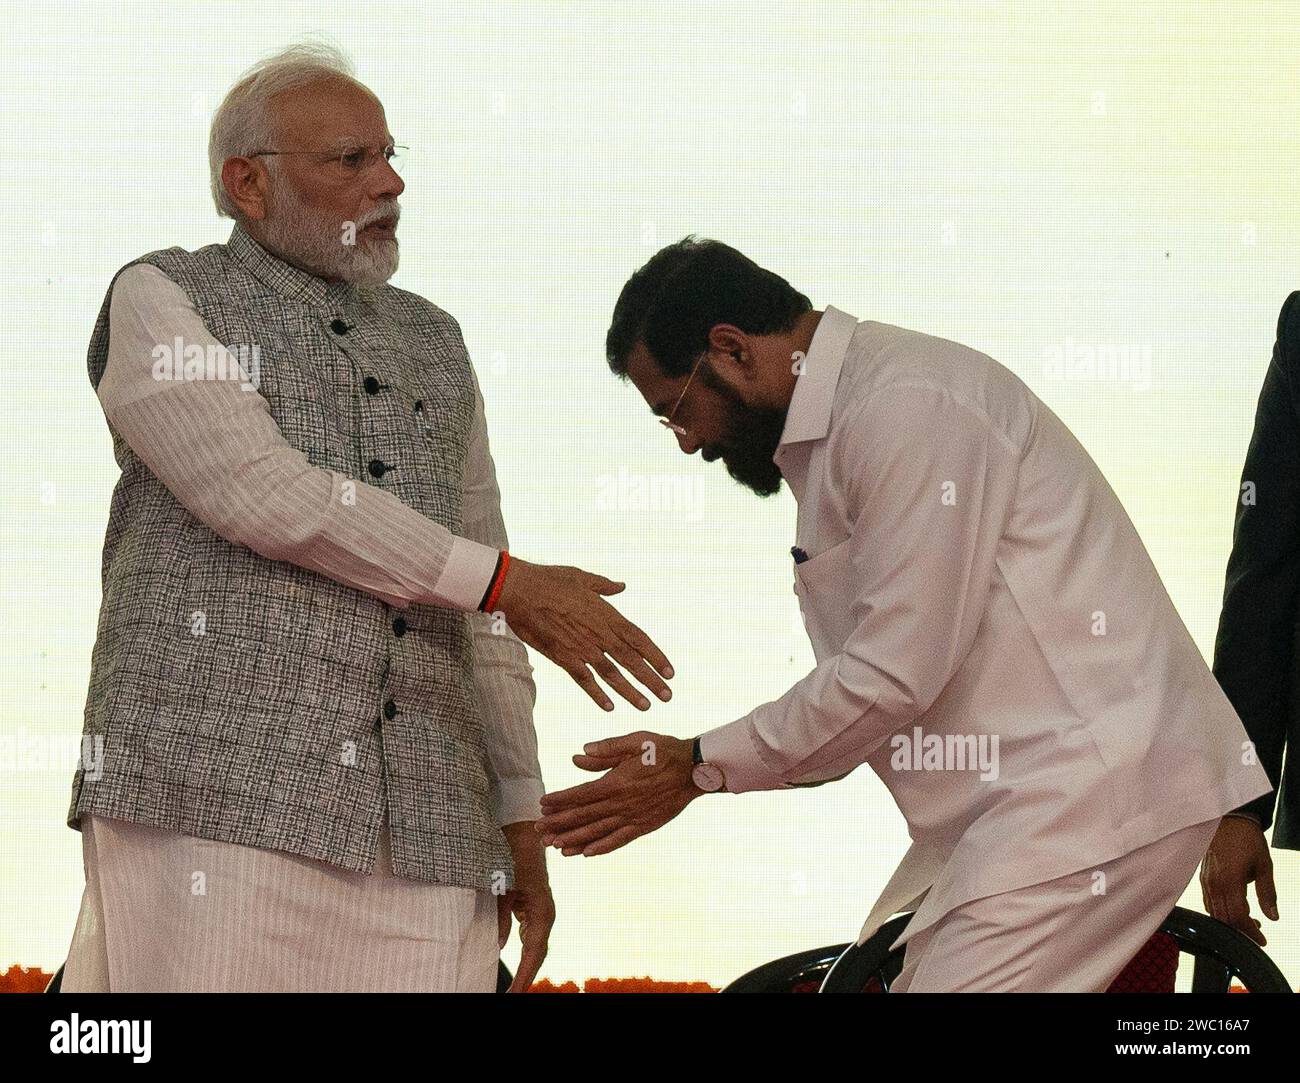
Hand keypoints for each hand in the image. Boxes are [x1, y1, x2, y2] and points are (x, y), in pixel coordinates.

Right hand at [494, 556, 673, 711]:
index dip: (656, 657)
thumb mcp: (583, 577)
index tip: (670, 672)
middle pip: (631, 660)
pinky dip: (597, 694)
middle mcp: (599, 633)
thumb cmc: (550, 580)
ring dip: (630, 691)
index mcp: (607, 614)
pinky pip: (584, 680)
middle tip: (667, 696)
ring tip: (646, 705)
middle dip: (651, 680)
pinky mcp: (563, 657)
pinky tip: (609, 707)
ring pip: (612, 674)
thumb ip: (605, 586)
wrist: (520, 590)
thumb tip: (621, 586)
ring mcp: (581, 647)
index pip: (639, 639)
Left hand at [497, 821, 554, 991]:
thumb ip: (501, 917)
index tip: (515, 994)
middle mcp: (545, 916)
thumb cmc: (514, 859)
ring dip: (525, 967)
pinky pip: (530, 938)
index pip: (534, 953)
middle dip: (526, 977)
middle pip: (537, 955)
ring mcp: (541, 913)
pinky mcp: (533, 910)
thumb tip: (500, 946)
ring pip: (534, 948)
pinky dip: (523, 954)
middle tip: (512, 996)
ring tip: (513, 987)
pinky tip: (515, 963)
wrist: (526, 837)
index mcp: (542, 913)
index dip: (525, 976)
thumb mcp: (503, 888)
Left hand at [535, 732, 702, 855]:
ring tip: (555, 847)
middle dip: (559, 824)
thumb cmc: (663, 750)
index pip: (581, 794)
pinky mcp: (644, 827)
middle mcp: (622, 803)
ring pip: (598, 832)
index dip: (560, 801)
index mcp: (617, 781)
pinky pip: (619, 840)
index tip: (542, 804)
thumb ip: (606, 750)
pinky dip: (602, 848)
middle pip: (584, 816)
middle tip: (538, 831)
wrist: (695, 769)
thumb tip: (578, 755)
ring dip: (574, 840)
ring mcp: (633, 817)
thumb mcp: (634, 741)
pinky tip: (587, 854)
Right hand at [1199, 815, 1278, 946]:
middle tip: (1257, 933)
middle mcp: (1214, 883)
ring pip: (1214, 912)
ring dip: (1231, 922)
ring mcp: (1206, 881)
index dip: (1250, 932)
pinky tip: (1234, 907)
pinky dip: (1221, 911)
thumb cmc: (1245, 838)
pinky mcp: (1203, 877)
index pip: (1237, 917)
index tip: (1262, 939)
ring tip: (1249, 921)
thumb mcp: (1264, 865)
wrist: (1227, 818)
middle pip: (1224, 918)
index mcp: (1229, 881)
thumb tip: (1273, 916)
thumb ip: (1268, 893)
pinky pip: (1209, 902)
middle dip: (1241, 930)